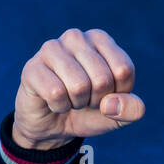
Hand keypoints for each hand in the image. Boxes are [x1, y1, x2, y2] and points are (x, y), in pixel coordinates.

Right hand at [12, 27, 144, 148]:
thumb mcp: (119, 115)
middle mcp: (76, 37)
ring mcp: (51, 48)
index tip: (104, 94)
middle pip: (102, 79)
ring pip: (79, 86)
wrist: (54, 126)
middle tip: (84, 99)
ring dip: (77, 104)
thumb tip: (111, 104)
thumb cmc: (89, 111)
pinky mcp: (32, 67)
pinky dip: (59, 106)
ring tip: (69, 98)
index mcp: (101, 40)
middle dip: (96, 100)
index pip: (123, 70)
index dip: (117, 94)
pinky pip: (56, 93)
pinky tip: (52, 101)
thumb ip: (131, 110)